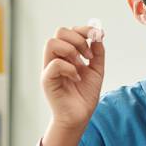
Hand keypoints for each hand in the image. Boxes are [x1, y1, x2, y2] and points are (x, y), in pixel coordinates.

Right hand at [40, 25, 105, 145]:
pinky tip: (77, 78)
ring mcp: (50, 68)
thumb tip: (98, 35)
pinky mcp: (47, 80)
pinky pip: (55, 64)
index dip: (84, 29)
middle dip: (79, 39)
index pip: (69, 31)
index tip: (98, 36)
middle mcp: (56, 58)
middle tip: (89, 55)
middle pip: (60, 32)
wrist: (80, 117)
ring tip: (82, 64)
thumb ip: (98, 53)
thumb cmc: (84, 95)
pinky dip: (70, 68)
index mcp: (66, 54)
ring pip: (52, 43)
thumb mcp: (96, 71)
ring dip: (71, 50)